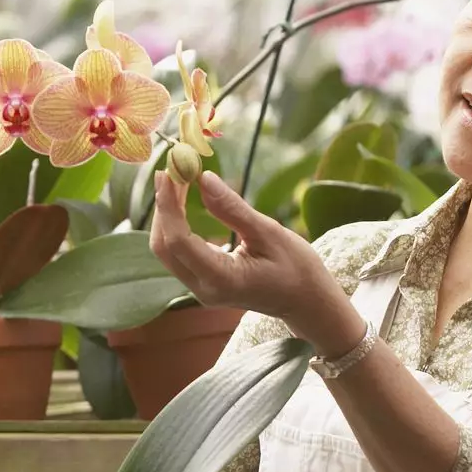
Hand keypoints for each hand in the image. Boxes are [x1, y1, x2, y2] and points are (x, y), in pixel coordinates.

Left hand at [149, 171, 365, 355]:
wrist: (307, 302)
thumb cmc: (297, 269)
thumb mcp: (269, 233)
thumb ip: (233, 209)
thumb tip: (204, 178)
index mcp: (221, 280)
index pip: (179, 241)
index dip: (168, 205)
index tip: (169, 173)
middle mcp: (204, 289)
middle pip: (164, 247)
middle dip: (164, 207)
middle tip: (172, 169)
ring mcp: (201, 289)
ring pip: (166, 250)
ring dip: (168, 214)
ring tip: (176, 179)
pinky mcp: (203, 282)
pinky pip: (178, 252)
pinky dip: (176, 224)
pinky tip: (182, 200)